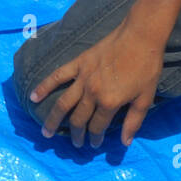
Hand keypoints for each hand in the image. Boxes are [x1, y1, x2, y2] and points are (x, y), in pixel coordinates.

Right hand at [29, 15, 166, 147]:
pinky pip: (57, 76)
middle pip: (78, 119)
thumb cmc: (147, 67)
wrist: (141, 36)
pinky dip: (44, 87)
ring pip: (63, 103)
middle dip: (76, 134)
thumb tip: (125, 143)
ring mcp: (83, 77)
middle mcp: (92, 93)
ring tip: (46, 133)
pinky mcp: (79, 63)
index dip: (95, 138)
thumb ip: (134, 121)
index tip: (94, 145)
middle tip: (75, 144)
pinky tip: (33, 97)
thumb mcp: (145, 98)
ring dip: (53, 120)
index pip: (97, 127)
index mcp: (109, 103)